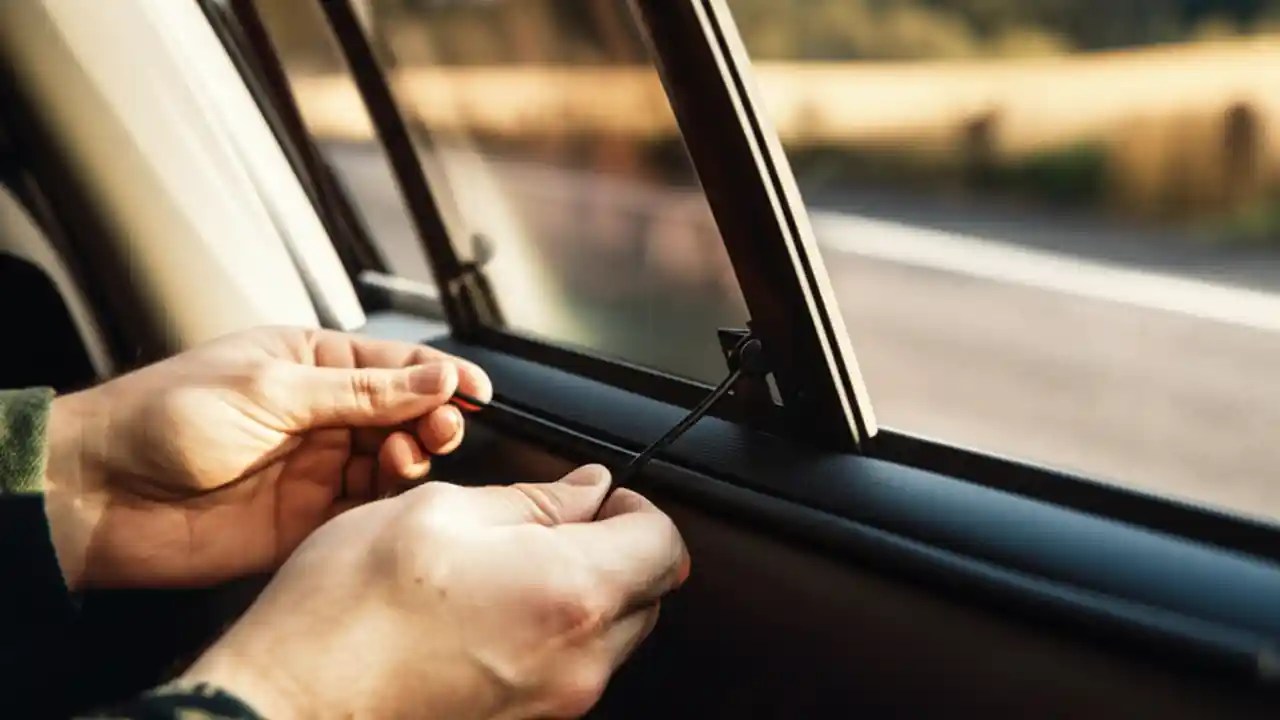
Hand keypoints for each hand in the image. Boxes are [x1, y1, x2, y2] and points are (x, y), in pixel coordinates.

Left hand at [42, 326, 491, 589]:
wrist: (103, 495)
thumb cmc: (168, 419)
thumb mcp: (273, 390)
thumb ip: (362, 391)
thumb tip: (439, 377)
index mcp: (311, 364)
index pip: (397, 364)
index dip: (442, 376)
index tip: (478, 391)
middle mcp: (322, 414)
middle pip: (405, 413)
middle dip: (432, 418)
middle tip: (442, 428)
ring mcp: (319, 467)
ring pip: (394, 462)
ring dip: (412, 456)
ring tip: (407, 456)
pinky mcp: (310, 518)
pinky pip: (368, 509)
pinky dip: (389, 502)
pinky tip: (388, 491)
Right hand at [181, 466, 690, 719]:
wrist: (290, 706)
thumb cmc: (347, 612)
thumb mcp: (441, 511)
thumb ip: (533, 500)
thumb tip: (586, 490)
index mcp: (570, 593)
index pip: (663, 543)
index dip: (635, 508)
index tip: (599, 499)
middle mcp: (578, 660)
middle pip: (647, 593)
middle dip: (615, 551)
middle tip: (550, 527)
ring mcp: (553, 703)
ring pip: (610, 635)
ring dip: (582, 594)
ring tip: (506, 570)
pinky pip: (567, 670)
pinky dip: (550, 635)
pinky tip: (487, 613)